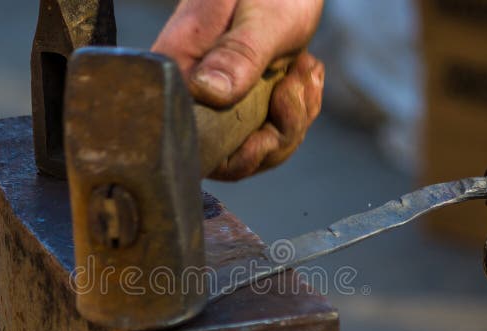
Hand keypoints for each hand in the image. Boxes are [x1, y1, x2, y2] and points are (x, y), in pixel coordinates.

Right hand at [152, 0, 324, 180]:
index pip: (196, 145)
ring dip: (295, 119)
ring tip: (304, 72)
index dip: (238, 154)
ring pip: (260, 148)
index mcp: (182, 75)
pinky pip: (274, 131)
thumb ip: (237, 55)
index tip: (269, 130)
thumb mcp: (260, 17)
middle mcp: (197, 97)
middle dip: (278, 135)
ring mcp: (222, 103)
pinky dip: (300, 111)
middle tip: (297, 86)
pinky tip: (304, 73)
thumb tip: (209, 94)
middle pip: (234, 157)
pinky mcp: (245, 102)